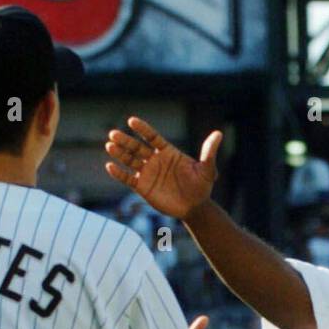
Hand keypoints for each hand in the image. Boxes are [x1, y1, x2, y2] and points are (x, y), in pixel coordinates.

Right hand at [104, 117, 222, 220]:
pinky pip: (128, 179)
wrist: (195, 207)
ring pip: (130, 160)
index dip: (142, 129)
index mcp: (167, 152)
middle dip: (125, 140)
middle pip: (137, 146)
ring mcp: (148, 173)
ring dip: (119, 153)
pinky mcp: (143, 187)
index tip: (132, 121)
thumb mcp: (207, 169)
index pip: (151, 136)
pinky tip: (110, 166)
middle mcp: (155, 159)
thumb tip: (219, 134)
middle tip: (113, 134)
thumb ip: (209, 152)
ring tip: (109, 145)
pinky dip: (119, 173)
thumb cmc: (202, 187)